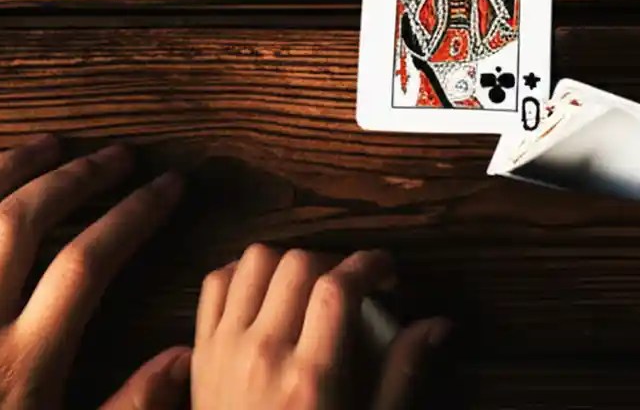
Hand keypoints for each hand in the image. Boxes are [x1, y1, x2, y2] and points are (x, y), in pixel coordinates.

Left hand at [0, 137, 186, 409]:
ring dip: (6, 168)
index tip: (166, 186)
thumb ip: (132, 405)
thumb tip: (188, 357)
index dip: (133, 214)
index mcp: (24, 361)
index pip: (88, 262)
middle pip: (21, 222)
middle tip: (117, 155)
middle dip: (77, 176)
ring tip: (48, 145)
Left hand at [192, 245, 448, 409]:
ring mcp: (225, 349)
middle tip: (353, 285)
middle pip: (298, 264)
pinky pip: (216, 282)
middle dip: (334, 262)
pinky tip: (267, 292)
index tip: (386, 272)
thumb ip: (401, 376)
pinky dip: (243, 273)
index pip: (337, 289)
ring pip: (255, 262)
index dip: (369, 265)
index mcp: (310, 378)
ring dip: (289, 262)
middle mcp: (264, 354)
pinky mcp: (201, 351)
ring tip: (310, 285)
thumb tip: (438, 324)